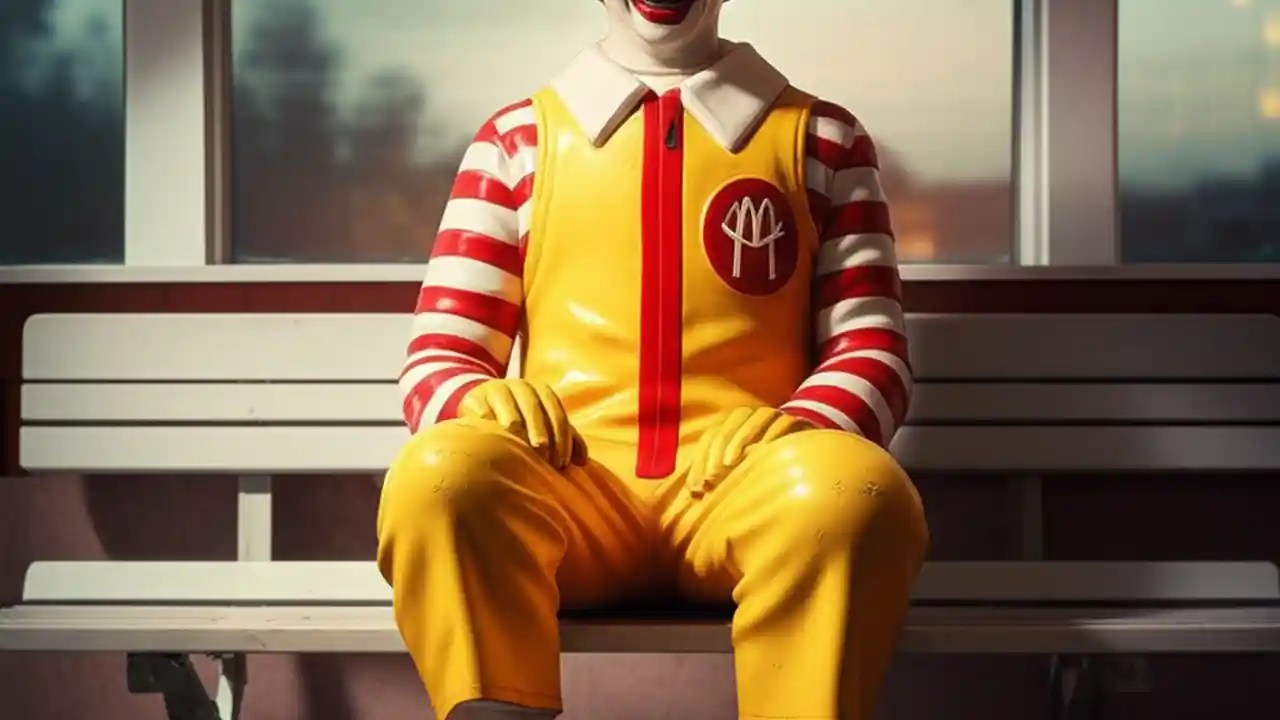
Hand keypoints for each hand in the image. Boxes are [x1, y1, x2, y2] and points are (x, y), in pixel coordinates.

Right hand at [458, 379, 588, 469]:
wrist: (484, 401)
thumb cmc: (523, 418)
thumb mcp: (545, 423)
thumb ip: (567, 438)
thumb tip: (583, 461)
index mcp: (542, 390)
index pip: (557, 413)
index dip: (562, 439)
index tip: (561, 464)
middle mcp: (521, 386)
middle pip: (535, 414)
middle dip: (542, 439)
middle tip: (544, 462)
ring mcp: (497, 390)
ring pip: (512, 419)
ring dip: (519, 442)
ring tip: (521, 460)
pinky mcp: (475, 399)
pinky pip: (487, 422)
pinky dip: (493, 438)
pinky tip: (497, 452)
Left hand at [687, 407, 814, 497]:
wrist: (808, 460)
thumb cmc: (763, 472)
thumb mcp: (738, 476)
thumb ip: (716, 478)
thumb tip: (692, 493)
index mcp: (735, 428)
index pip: (713, 435)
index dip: (701, 458)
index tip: (697, 486)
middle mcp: (755, 417)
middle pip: (734, 421)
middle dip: (718, 447)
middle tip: (712, 475)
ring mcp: (777, 417)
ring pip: (758, 416)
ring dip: (741, 437)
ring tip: (730, 464)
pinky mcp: (798, 423)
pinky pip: (784, 422)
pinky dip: (772, 434)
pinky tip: (763, 452)